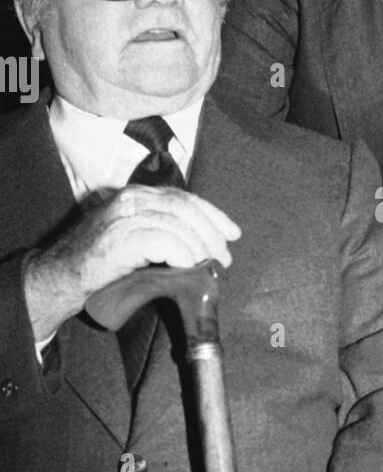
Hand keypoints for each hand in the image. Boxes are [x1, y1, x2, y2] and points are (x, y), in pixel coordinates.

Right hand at [24, 186, 240, 340]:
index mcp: (137, 195)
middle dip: (212, 233)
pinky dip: (182, 255)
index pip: (184, 197)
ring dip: (200, 248)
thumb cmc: (100, 261)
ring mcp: (125, 217)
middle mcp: (131, 199)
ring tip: (207, 267)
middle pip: (186, 208)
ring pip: (178, 224)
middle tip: (224, 257)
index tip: (232, 233)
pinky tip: (188, 268)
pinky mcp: (121, 238)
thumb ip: (161, 230)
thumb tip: (204, 243)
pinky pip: (164, 242)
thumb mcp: (133, 236)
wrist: (60, 276)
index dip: (213, 214)